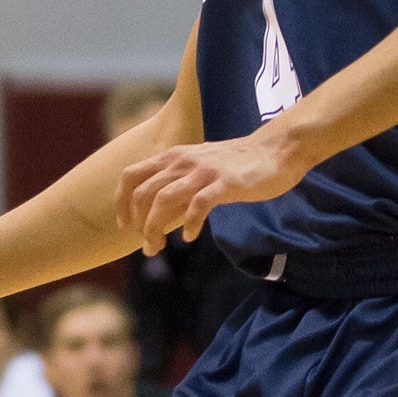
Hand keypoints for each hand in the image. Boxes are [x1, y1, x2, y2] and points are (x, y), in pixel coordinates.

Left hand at [116, 133, 307, 254]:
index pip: (131, 176)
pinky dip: (189, 223)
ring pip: (164, 199)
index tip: (124, 225)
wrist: (276, 150)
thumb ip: (177, 186)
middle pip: (144, 193)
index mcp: (171, 157)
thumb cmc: (235, 164)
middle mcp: (181, 161)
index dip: (121, 202)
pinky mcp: (225, 182)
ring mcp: (203, 171)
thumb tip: (158, 216)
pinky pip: (198, 204)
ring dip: (155, 227)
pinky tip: (189, 237)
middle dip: (139, 223)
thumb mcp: (198, 169)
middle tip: (147, 245)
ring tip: (158, 246)